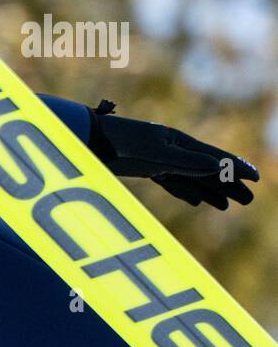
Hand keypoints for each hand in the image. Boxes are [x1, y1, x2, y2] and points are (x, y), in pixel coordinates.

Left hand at [87, 100, 259, 209]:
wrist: (90, 140)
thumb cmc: (122, 143)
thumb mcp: (157, 154)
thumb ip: (186, 161)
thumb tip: (218, 167)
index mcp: (179, 142)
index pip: (214, 157)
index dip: (235, 168)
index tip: (256, 178)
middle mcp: (172, 149)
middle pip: (206, 170)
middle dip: (228, 185)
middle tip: (248, 200)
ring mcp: (159, 159)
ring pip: (191, 178)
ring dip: (210, 192)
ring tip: (228, 205)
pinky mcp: (145, 169)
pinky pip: (172, 182)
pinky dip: (186, 192)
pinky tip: (198, 202)